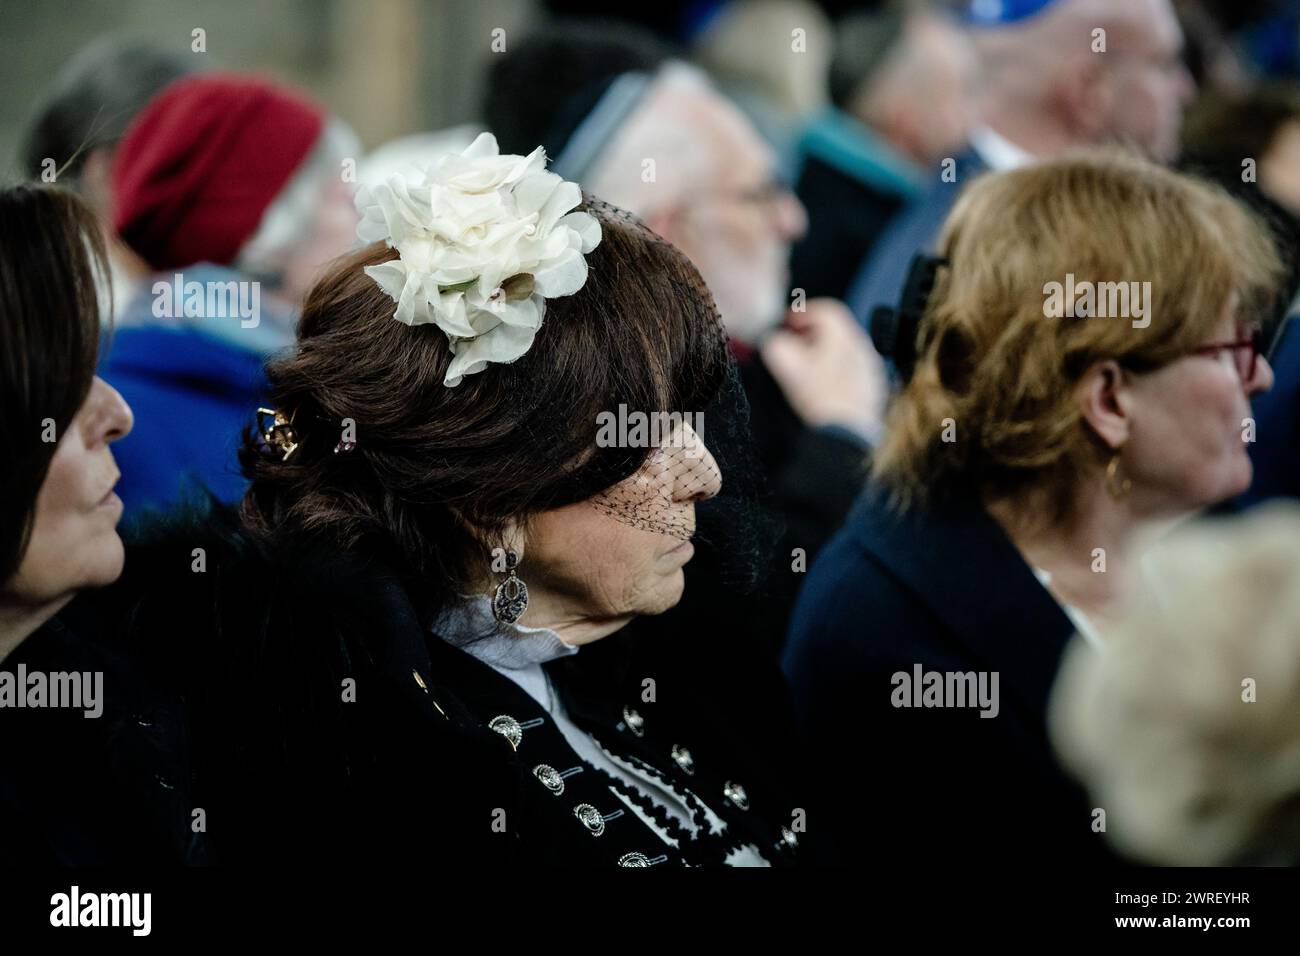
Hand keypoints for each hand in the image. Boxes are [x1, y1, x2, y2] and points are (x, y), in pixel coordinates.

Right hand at [760, 298, 887, 440]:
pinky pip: (853, 368)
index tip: (788, 322)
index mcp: (844, 337)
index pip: (826, 309)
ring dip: (824, 350)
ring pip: (845, 348)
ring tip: (806, 365)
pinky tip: (824, 384)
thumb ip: (777, 347)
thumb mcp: (790, 369)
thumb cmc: (821, 400)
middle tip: (793, 342)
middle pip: (836, 328)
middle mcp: (862, 347)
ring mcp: (870, 368)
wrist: (846, 433)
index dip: (802, 311)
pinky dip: (837, 368)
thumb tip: (774, 340)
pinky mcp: (872, 386)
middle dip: (811, 332)